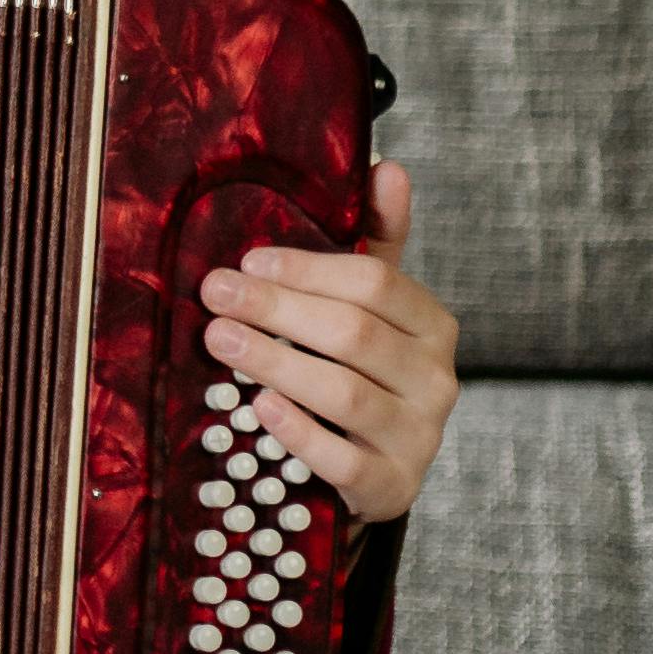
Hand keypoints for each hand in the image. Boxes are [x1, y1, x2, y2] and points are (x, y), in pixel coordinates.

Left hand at [197, 163, 452, 527]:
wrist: (373, 470)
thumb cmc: (361, 372)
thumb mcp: (371, 308)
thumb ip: (376, 241)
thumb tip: (385, 165)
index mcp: (432, 326)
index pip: (376, 282)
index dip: (308, 268)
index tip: (249, 260)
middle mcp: (437, 380)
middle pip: (353, 334)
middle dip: (277, 310)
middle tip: (215, 294)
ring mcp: (418, 438)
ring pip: (345, 394)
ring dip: (275, 363)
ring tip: (219, 340)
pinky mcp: (391, 488)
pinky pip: (343, 459)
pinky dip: (299, 432)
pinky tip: (260, 408)